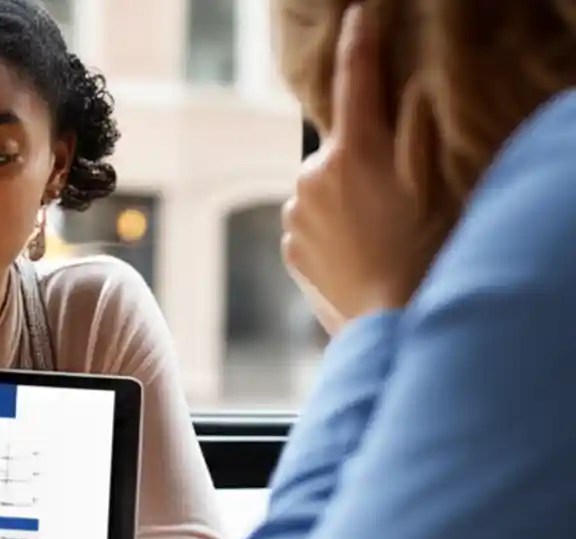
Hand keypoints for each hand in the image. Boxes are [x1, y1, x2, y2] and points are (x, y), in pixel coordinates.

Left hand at [281, 0, 435, 327]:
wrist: (387, 322)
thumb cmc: (423, 252)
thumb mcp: (435, 185)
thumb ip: (416, 136)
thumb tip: (402, 101)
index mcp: (353, 151)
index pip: (356, 81)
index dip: (359, 43)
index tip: (357, 16)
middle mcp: (313, 176)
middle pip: (340, 151)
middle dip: (361, 164)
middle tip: (395, 200)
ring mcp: (296, 214)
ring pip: (324, 191)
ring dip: (345, 202)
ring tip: (379, 238)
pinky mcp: (289, 246)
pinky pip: (312, 225)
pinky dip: (331, 232)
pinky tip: (358, 256)